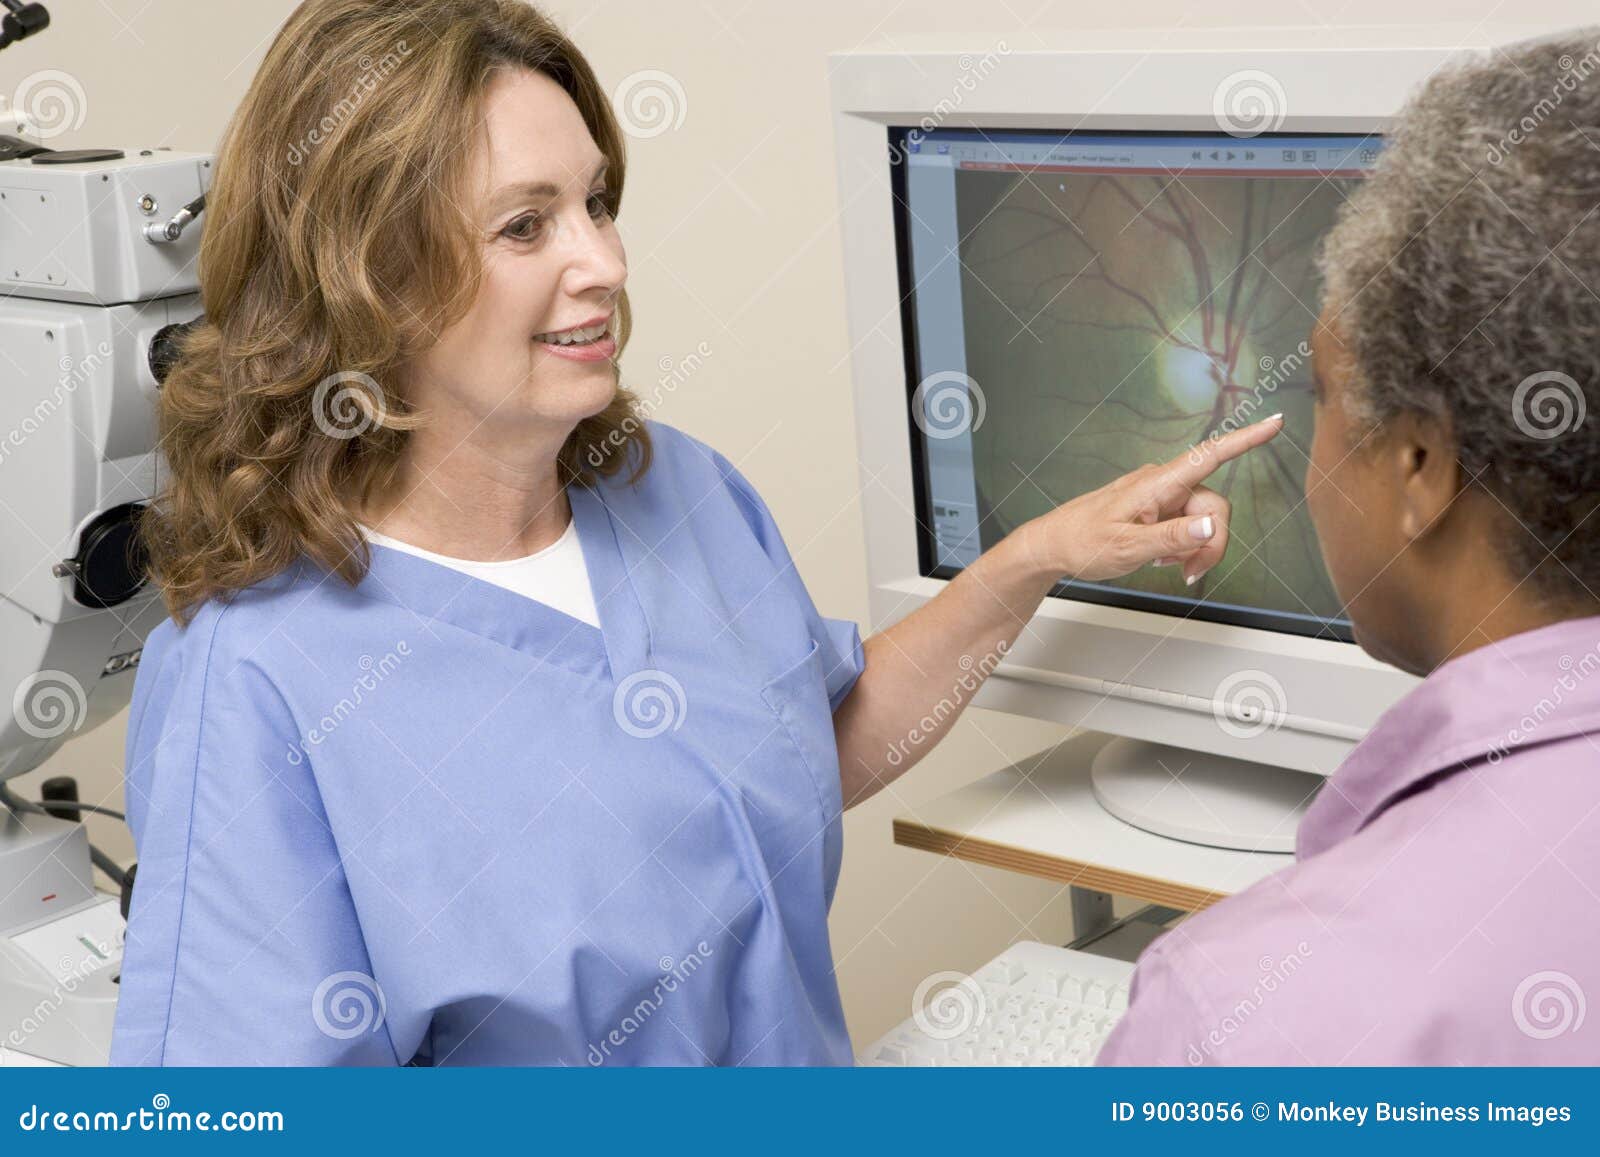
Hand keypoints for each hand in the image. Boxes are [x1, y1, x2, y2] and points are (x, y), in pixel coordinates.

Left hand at [1012, 414, 1285, 585]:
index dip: (1245, 440)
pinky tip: (1160, 559)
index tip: (1275, 422)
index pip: (1210, 456)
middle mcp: (1164, 485)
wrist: (1053, 546)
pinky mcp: (1157, 511)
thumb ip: (1173, 536)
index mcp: (1158, 484)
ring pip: (1203, 522)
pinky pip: (1187, 527)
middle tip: (1189, 572)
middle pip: (1215, 508)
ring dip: (1194, 549)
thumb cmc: (1082, 542)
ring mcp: (1161, 498)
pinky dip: (1182, 547)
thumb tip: (1212, 526)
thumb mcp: (1128, 546)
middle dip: (1211, 543)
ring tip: (1166, 566)